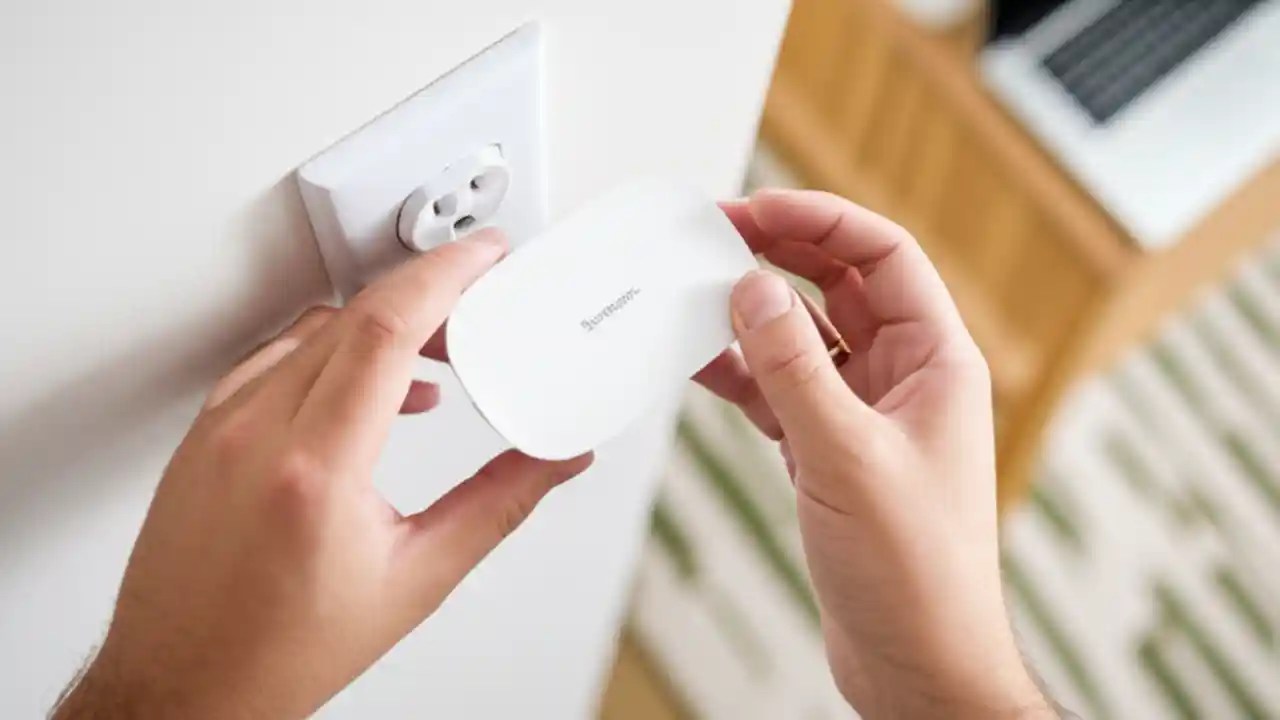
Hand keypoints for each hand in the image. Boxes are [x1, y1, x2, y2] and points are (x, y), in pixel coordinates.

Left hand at [53, 230, 592, 719]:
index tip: (484, 256)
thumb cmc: (278, 653)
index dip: (444, 276)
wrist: (184, 688)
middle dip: (427, 293)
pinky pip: (274, 358)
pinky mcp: (203, 434)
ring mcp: (219, 429)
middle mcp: (255, 434)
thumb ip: (498, 505)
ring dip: (380, 323)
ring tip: (435, 355)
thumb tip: (556, 460)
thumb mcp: (415, 579)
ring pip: (311, 329)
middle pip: (353, 315)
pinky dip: (331, 350)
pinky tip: (366, 383)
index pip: (384, 328)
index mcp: (315, 469)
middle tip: (478, 302)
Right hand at [697, 190, 1052, 717]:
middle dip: (780, 254)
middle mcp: (904, 379)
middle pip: (840, 285)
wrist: (916, 661)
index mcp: (935, 362)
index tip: (757, 209)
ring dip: (755, 314)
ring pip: (805, 336)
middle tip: (718, 235)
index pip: (882, 256)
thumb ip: (796, 369)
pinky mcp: (831, 451)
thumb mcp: (848, 456)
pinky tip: (703, 362)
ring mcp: (865, 414)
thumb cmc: (918, 575)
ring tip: (700, 292)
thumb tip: (754, 293)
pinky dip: (742, 372)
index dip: (820, 221)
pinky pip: (782, 389)